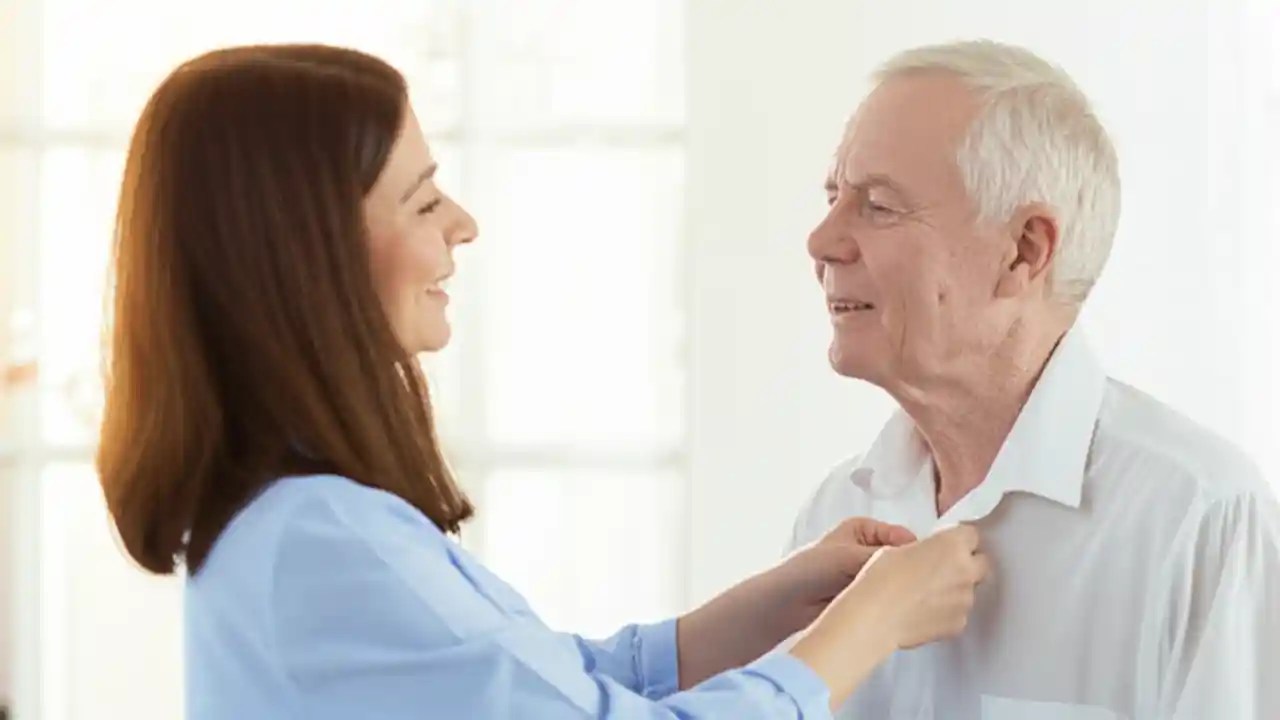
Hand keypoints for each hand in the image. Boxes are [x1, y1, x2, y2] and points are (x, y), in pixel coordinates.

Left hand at [769, 517, 916, 631]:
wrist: (786, 605)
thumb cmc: (811, 570)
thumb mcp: (849, 555)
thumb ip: (884, 557)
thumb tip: (919, 563)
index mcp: (866, 529)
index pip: (904, 537)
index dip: (917, 551)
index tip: (927, 568)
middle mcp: (871, 550)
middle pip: (904, 560)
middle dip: (911, 573)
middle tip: (924, 589)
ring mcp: (871, 576)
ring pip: (899, 581)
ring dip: (903, 591)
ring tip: (913, 602)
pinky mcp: (869, 600)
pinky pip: (891, 600)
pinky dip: (896, 605)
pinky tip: (903, 612)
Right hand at [851, 523, 989, 648]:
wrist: (876, 616)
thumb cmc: (881, 580)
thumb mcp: (898, 548)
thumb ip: (924, 549)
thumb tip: (928, 556)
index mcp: (952, 545)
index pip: (972, 535)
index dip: (958, 539)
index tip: (948, 545)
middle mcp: (966, 571)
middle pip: (980, 562)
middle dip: (966, 564)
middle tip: (942, 568)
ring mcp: (965, 599)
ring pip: (970, 590)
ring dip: (956, 589)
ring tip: (927, 594)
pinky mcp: (959, 623)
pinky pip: (960, 613)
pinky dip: (947, 612)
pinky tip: (925, 611)